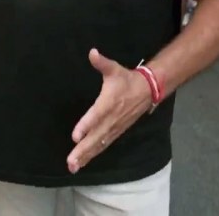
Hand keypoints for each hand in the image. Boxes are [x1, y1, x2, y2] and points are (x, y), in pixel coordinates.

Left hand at [66, 49, 154, 173]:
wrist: (148, 90)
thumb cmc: (127, 79)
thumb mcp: (114, 69)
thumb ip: (102, 63)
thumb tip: (92, 52)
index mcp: (108, 103)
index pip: (96, 116)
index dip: (86, 125)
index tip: (75, 136)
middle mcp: (111, 119)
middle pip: (95, 136)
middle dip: (82, 149)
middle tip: (70, 160)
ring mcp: (114, 128)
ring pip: (98, 144)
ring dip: (86, 156)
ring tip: (73, 166)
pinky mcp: (116, 132)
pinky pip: (103, 146)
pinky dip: (93, 155)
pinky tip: (82, 162)